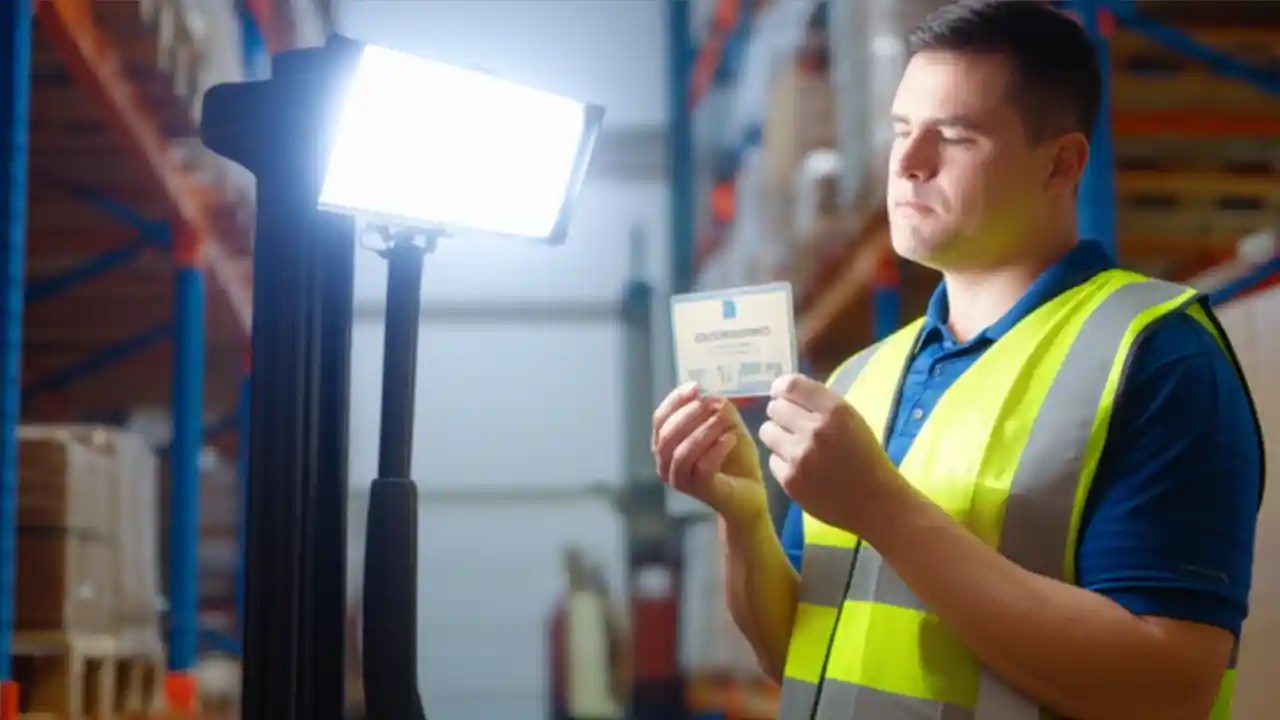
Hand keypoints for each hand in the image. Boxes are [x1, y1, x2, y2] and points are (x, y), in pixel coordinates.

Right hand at [652, 382, 765, 523]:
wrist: (750, 493)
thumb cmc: (734, 459)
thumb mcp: (729, 427)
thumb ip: (720, 411)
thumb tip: (710, 397)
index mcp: (665, 446)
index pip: (660, 419)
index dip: (674, 401)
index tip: (694, 387)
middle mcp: (666, 465)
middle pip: (666, 436)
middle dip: (687, 415)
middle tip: (709, 404)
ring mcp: (681, 481)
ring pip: (682, 453)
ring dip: (703, 431)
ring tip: (724, 419)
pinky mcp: (701, 491)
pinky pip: (702, 468)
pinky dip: (716, 450)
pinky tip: (731, 438)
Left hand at [759, 373, 901, 533]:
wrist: (876, 504)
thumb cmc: (867, 459)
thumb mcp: (853, 421)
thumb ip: (821, 404)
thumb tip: (786, 392)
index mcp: (835, 411)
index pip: (791, 385)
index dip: (781, 388)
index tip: (780, 394)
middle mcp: (815, 430)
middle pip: (775, 407)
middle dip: (781, 413)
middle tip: (791, 424)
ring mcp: (800, 457)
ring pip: (767, 431)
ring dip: (777, 435)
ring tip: (792, 445)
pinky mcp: (790, 480)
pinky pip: (772, 459)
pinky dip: (782, 462)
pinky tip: (800, 468)